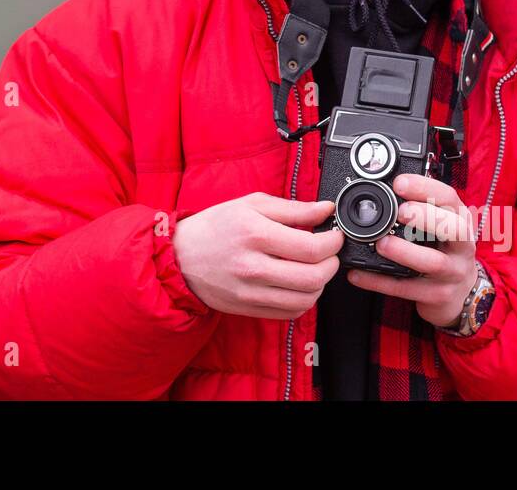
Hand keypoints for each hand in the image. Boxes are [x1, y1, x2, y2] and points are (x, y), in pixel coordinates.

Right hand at [173, 192, 344, 319]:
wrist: (181, 257)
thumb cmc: (215, 226)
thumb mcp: (251, 204)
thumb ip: (293, 208)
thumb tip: (326, 210)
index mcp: (255, 234)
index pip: (311, 248)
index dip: (333, 242)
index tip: (335, 235)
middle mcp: (253, 266)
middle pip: (313, 277)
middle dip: (332, 264)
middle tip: (329, 253)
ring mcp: (251, 292)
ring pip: (306, 299)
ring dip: (320, 284)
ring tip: (315, 268)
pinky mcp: (250, 309)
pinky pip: (291, 312)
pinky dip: (304, 300)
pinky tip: (298, 284)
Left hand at [345, 173, 479, 328]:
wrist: (462, 293)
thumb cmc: (444, 250)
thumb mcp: (442, 226)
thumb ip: (421, 207)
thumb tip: (383, 185)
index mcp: (460, 221)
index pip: (450, 199)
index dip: (426, 188)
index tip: (400, 183)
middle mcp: (461, 246)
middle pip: (453, 228)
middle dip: (426, 217)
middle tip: (400, 211)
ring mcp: (452, 272)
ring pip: (433, 262)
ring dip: (405, 252)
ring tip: (381, 243)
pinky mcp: (437, 295)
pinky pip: (406, 288)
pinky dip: (380, 281)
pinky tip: (359, 273)